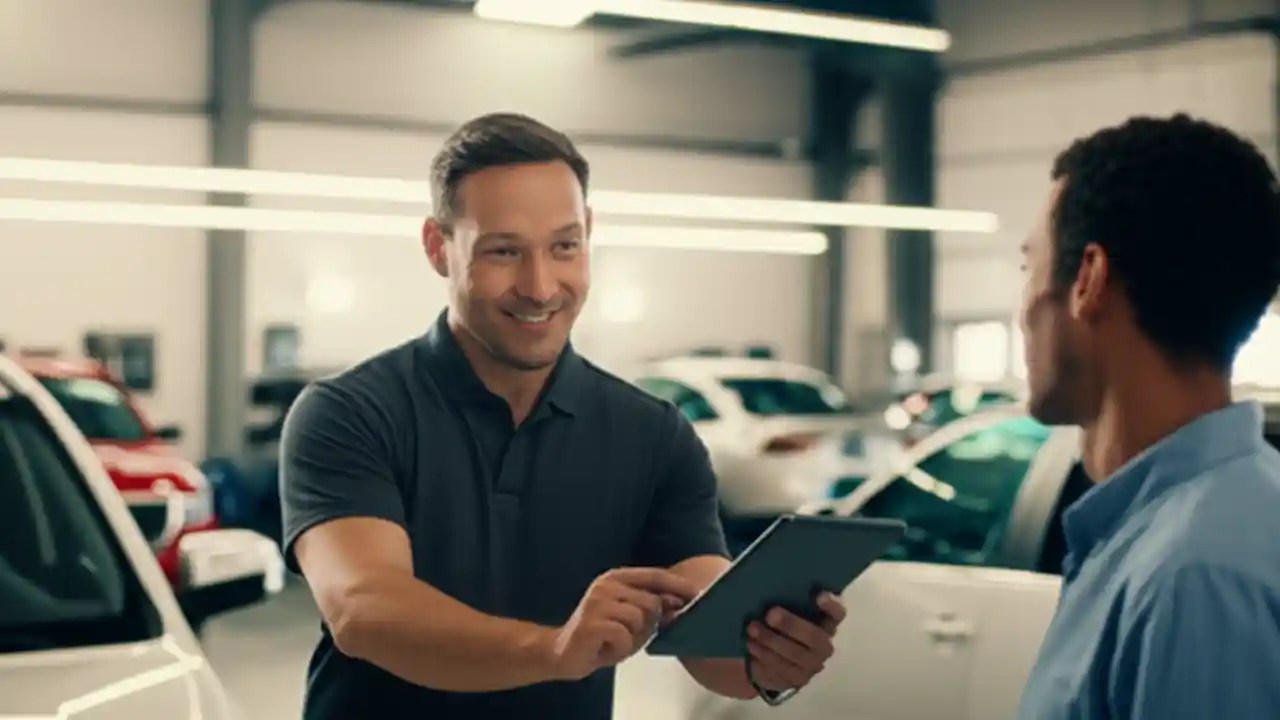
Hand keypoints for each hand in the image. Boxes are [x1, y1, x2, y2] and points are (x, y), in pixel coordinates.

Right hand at [548, 567, 700, 680]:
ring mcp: (597, 602)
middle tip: (628, 634)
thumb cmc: (601, 636)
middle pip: (652, 602)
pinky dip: (621, 648)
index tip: (697, 594)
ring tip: (615, 640)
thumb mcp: (632, 619)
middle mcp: (606, 584)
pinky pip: (625, 636)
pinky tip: (607, 647)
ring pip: (640, 619)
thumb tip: (678, 602)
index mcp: (616, 578)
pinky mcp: (592, 622)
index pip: (655, 575)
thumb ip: (652, 608)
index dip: (678, 585)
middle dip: (649, 624)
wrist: (562, 653)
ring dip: (633, 638)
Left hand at [745, 591, 846, 692]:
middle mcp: (824, 643)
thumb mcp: (780, 607)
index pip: (837, 613)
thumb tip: (757, 576)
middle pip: (815, 636)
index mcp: (826, 621)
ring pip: (796, 654)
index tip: (819, 595)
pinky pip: (782, 668)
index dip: (831, 605)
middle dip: (792, 624)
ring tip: (752, 629)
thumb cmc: (777, 624)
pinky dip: (764, 655)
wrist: (767, 659)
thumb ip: (781, 594)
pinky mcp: (798, 679)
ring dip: (772, 640)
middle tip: (770, 614)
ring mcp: (812, 664)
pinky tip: (751, 645)